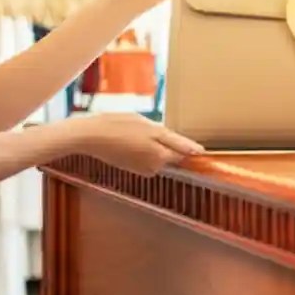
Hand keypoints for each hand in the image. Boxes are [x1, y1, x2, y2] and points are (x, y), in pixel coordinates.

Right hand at [73, 113, 204, 175]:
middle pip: (173, 155)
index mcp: (160, 146)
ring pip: (161, 158)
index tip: (203, 152)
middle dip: (172, 147)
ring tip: (138, 136)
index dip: (193, 149)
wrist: (90, 137)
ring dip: (158, 150)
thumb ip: (169, 137)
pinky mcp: (135, 170)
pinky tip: (132, 144)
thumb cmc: (117, 124)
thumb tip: (189, 149)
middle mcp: (155, 161)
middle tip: (155, 134)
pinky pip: (150, 162)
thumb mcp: (146, 124)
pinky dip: (146, 154)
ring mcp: (145, 167)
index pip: (184, 150)